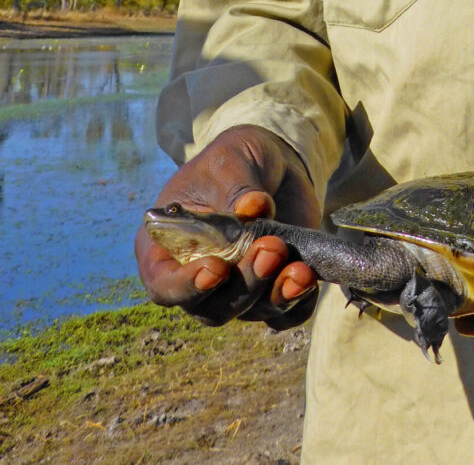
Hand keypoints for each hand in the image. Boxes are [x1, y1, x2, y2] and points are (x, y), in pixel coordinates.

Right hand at [134, 124, 322, 330]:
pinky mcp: (270, 287)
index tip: (216, 269)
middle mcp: (197, 277)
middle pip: (212, 308)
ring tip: (301, 269)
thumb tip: (254, 207)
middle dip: (245, 285)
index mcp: (166, 248)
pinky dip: (298, 304)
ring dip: (276, 294)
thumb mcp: (228, 161)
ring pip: (250, 313)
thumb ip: (236, 186)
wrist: (270, 164)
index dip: (187, 287)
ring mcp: (235, 287)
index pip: (165, 285)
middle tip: (271, 247)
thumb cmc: (232, 159)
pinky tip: (309, 279)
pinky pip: (284, 315)